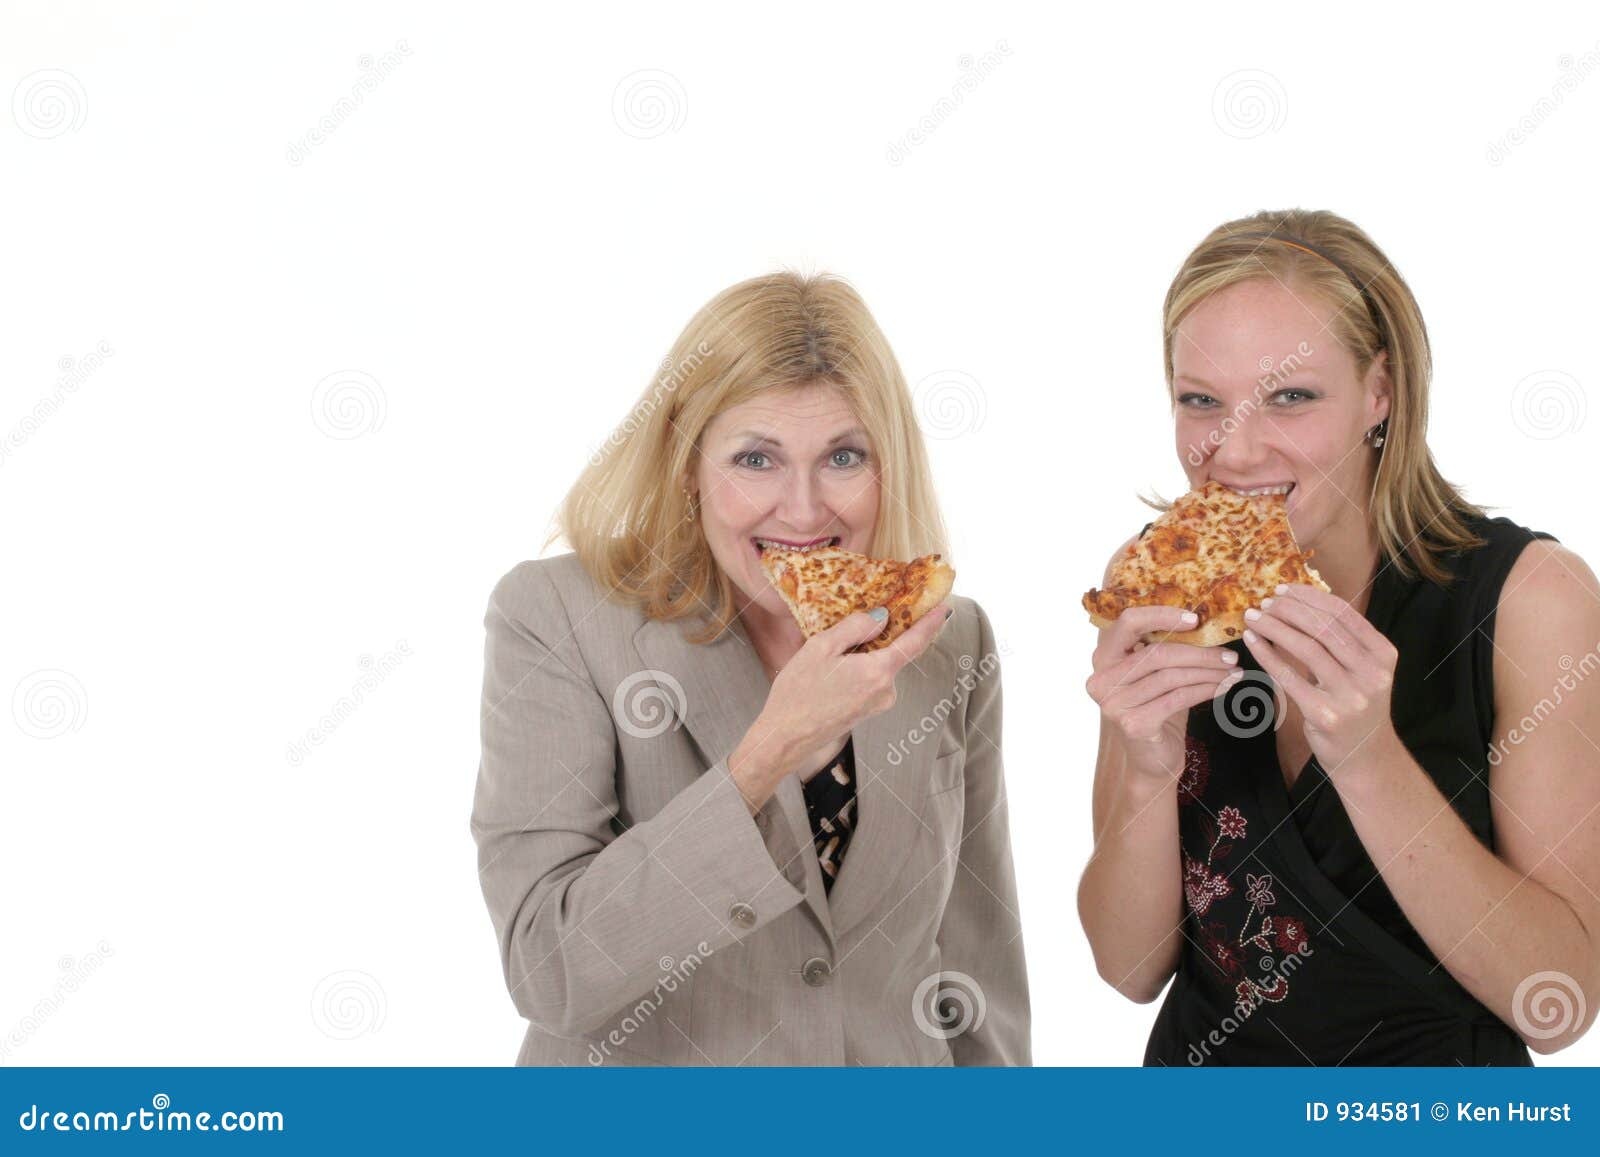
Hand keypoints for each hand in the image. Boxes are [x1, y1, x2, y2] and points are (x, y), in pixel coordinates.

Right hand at [730, 602, 950, 810]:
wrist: (785, 738)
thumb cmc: (798, 692)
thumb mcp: (821, 648)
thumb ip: (855, 628)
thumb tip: (882, 617)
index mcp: (878, 672)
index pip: (914, 642)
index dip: (930, 623)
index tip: (944, 608)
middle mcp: (886, 690)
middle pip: (893, 652)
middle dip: (880, 637)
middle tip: (856, 624)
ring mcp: (878, 704)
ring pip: (879, 667)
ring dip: (865, 654)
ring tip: (830, 656)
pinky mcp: (868, 711)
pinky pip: (871, 680)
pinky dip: (860, 669)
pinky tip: (833, 671)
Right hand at [1086, 605, 1243, 783]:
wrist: (1152, 760)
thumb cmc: (1157, 710)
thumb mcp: (1155, 676)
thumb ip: (1164, 650)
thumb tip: (1204, 620)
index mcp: (1103, 658)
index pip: (1129, 622)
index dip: (1162, 615)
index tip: (1195, 618)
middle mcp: (1101, 680)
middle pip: (1157, 653)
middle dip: (1200, 652)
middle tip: (1230, 654)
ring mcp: (1114, 704)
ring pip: (1171, 676)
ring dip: (1208, 672)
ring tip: (1233, 671)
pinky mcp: (1134, 724)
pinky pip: (1178, 698)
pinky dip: (1205, 690)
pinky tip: (1223, 687)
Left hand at [1241, 582, 1399, 770]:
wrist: (1364, 756)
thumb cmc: (1355, 705)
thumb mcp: (1361, 670)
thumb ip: (1340, 640)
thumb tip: (1298, 602)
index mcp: (1383, 653)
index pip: (1343, 613)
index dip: (1309, 596)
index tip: (1282, 589)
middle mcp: (1372, 672)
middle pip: (1323, 627)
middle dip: (1288, 610)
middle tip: (1263, 603)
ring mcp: (1350, 695)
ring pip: (1306, 648)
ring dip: (1274, 627)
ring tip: (1253, 618)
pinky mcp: (1324, 714)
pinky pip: (1288, 676)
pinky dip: (1267, 654)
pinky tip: (1252, 641)